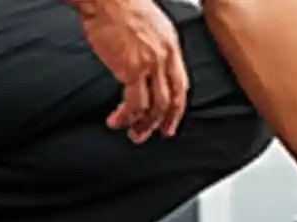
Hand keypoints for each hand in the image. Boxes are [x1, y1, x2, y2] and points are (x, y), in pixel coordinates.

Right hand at [74, 0, 189, 142]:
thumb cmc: (119, 4)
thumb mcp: (147, 25)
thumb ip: (151, 46)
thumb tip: (145, 66)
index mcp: (171, 45)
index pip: (180, 85)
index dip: (176, 108)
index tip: (170, 121)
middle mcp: (165, 56)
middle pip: (170, 100)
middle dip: (161, 122)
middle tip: (151, 133)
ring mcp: (150, 64)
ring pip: (154, 106)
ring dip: (142, 124)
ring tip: (132, 133)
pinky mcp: (131, 69)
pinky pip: (134, 103)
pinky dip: (126, 117)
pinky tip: (116, 121)